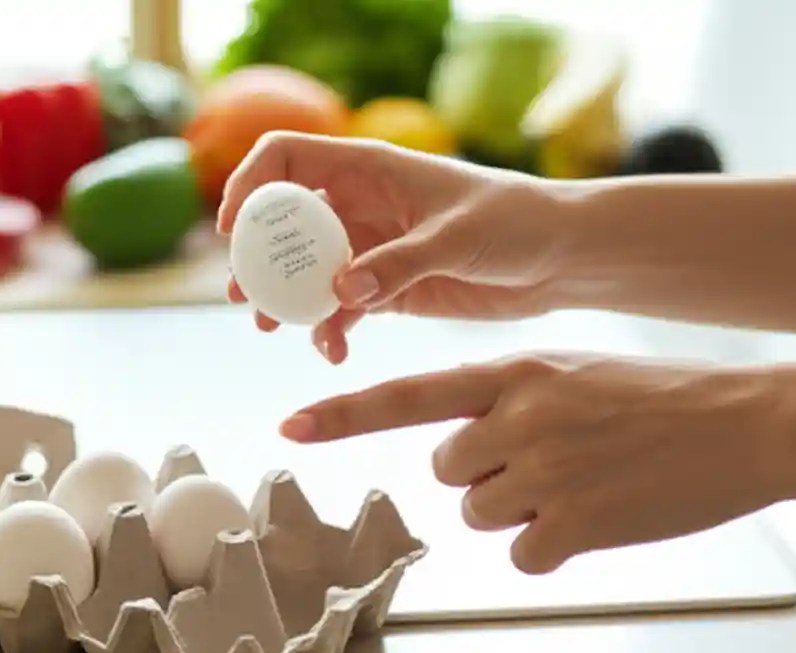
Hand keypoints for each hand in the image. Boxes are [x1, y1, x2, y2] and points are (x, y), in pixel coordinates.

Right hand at [218, 131, 568, 363]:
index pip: (285, 157)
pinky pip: (340, 308)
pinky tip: (334, 351)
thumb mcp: (457, 237)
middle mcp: (360, 204)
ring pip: (306, 270)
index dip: (249, 185)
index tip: (233, 228)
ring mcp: (370, 248)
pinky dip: (329, 330)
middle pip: (284, 222)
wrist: (561, 259)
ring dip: (285, 300)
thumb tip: (340, 290)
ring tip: (272, 330)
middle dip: (257, 258)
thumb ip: (398, 263)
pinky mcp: (387, 288)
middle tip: (243, 296)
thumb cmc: (518, 222)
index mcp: (370, 168)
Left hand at [277, 353, 787, 573]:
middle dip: (483, 471)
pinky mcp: (571, 525)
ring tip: (578, 480)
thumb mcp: (567, 370)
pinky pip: (522, 553)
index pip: (407, 396)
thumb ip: (504, 397)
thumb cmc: (654, 395)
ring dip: (518, 508)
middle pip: (445, 468)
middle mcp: (516, 419)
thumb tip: (457, 447)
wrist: (741, 422)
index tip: (291, 426)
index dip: (344, 414)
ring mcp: (543, 473)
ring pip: (478, 512)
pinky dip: (552, 546)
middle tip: (547, 458)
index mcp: (512, 372)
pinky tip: (594, 513)